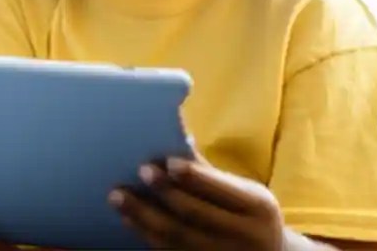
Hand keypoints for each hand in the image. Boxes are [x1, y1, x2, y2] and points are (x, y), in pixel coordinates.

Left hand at [111, 156, 288, 250]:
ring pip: (177, 237)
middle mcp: (245, 235)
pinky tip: (128, 219)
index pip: (222, 190)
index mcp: (258, 207)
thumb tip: (173, 139)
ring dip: (143, 216)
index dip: (194, 177)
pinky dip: (146, 234)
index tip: (167, 161)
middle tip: (140, 170)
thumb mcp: (244, 191)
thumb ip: (211, 173)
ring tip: (118, 196)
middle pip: (196, 214)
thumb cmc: (247, 212)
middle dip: (165, 192)